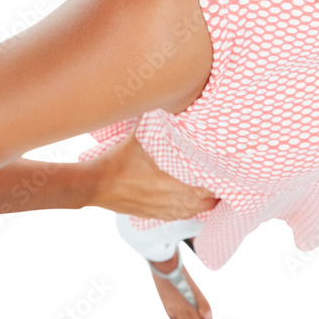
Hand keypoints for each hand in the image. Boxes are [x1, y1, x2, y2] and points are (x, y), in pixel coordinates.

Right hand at [87, 124, 219, 220]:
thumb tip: (160, 101)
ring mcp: (156, 209)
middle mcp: (165, 199)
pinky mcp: (148, 214)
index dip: (214, 186)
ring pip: (187, 213)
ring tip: (214, 200)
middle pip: (198, 204)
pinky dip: (186, 214)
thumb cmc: (114, 161)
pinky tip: (191, 210)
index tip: (225, 176)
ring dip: (201, 208)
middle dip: (213, 198)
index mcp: (166, 182)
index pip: (199, 189)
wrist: (93, 185)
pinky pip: (173, 217)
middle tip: (225, 187)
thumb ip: (150, 122)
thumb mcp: (136, 138)